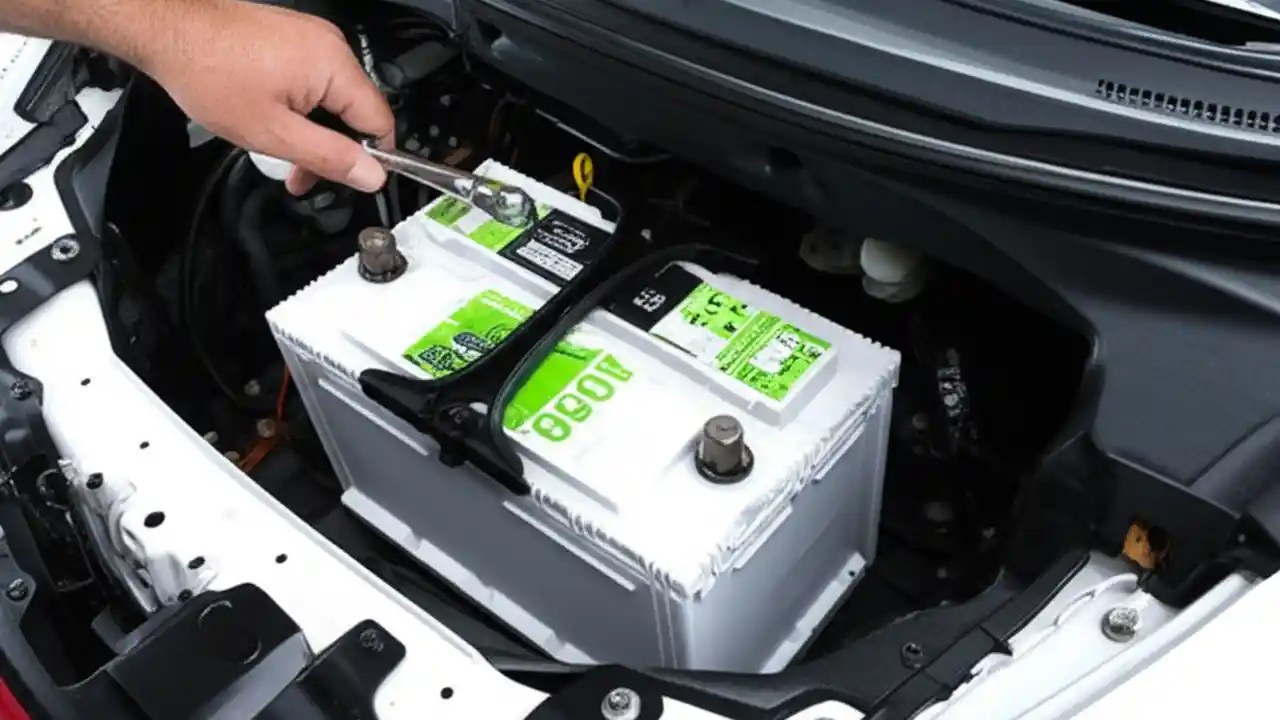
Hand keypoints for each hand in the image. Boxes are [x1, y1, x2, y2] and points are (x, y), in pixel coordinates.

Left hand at [136, 1, 393, 194]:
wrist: (167, 29)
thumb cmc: (208, 72)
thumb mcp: (272, 133)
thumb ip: (329, 157)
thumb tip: (372, 176)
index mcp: (334, 65)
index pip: (380, 121)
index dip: (369, 157)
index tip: (346, 180)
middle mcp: (331, 45)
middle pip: (356, 111)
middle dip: (333, 149)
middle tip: (300, 176)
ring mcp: (312, 38)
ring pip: (333, 99)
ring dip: (314, 130)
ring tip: (279, 149)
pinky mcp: (294, 38)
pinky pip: (315, 81)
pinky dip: (300, 107)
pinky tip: (272, 119)